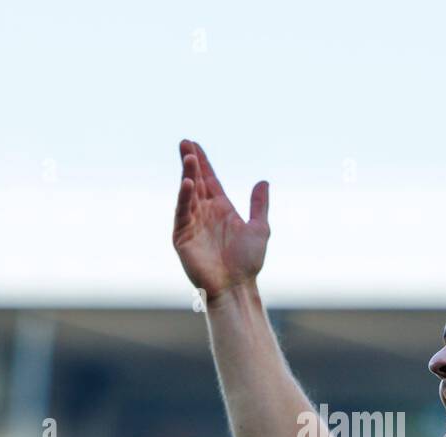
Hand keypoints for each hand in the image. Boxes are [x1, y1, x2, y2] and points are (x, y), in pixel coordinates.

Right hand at [172, 139, 269, 299]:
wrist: (237, 286)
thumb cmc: (248, 262)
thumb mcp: (260, 229)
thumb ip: (259, 205)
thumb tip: (263, 181)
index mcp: (222, 209)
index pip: (209, 180)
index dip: (202, 163)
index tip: (194, 145)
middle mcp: (205, 214)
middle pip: (195, 181)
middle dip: (190, 162)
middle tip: (184, 142)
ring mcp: (192, 224)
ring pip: (187, 194)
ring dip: (187, 175)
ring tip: (188, 156)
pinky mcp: (182, 237)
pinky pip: (182, 213)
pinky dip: (183, 198)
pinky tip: (187, 183)